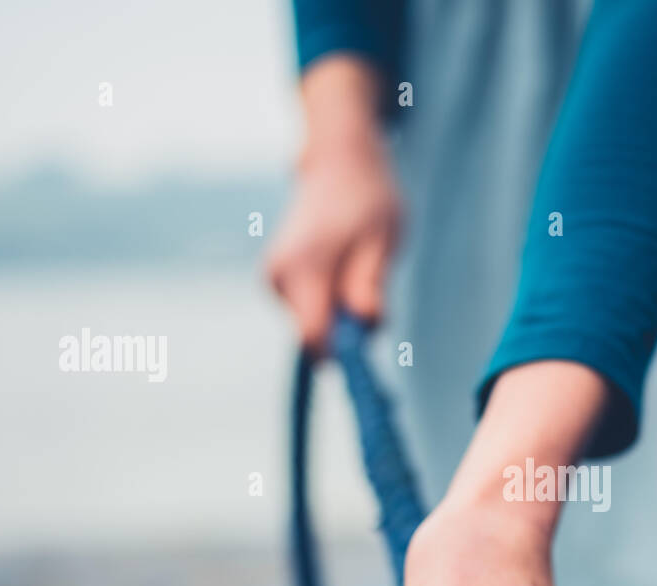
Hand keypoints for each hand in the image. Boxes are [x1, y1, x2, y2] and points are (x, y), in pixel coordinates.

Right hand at [266, 56, 401, 348]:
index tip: (370, 342)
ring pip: (313, 326)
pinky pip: (310, 312)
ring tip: (359, 268)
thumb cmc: (368, 198)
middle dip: (348, 331)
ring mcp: (273, 279)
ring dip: (343, 314)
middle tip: (373, 290)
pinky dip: (332, 303)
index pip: (315, 339)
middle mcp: (278, 276)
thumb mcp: (383, 241)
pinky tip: (342, 268)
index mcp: (303, 267)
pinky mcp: (277, 281)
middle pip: (315, 337)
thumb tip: (364, 325)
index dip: (345, 354)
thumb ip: (370, 285)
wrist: (338, 161)